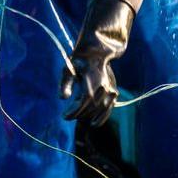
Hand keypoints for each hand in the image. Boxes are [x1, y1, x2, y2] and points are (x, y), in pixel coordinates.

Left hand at [59, 0, 134, 126]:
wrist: (96, 53)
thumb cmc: (79, 61)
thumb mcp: (68, 69)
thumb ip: (65, 84)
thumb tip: (63, 98)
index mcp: (91, 81)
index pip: (82, 103)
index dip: (74, 112)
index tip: (65, 116)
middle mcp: (102, 87)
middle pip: (90, 108)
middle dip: (79, 114)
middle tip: (69, 116)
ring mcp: (110, 90)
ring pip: (100, 109)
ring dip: (89, 117)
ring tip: (79, 119)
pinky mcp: (114, 92)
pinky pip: (109, 108)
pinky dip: (102, 117)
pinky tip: (94, 124)